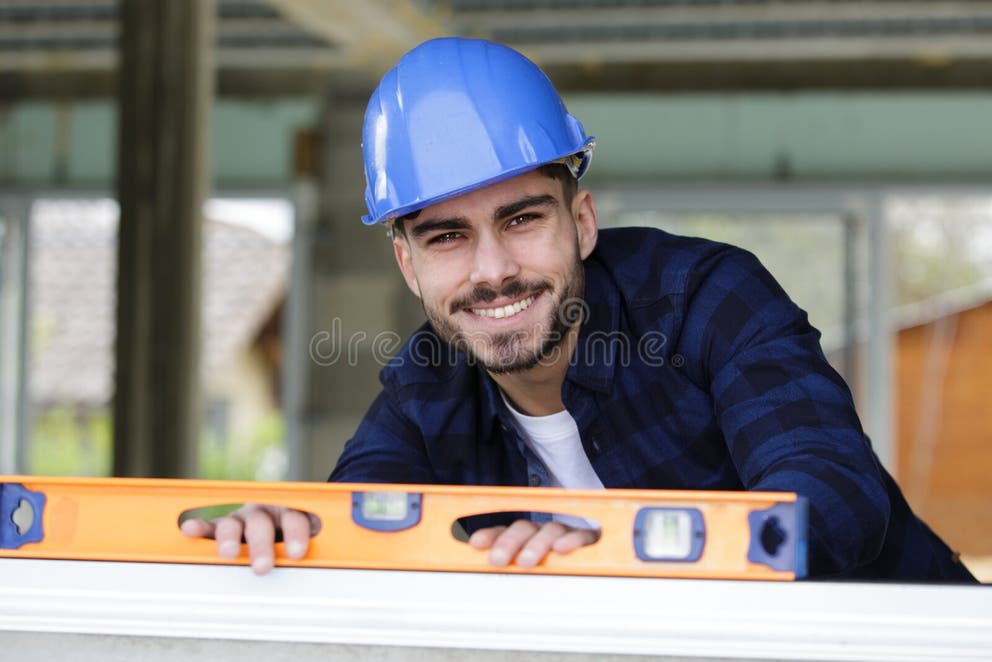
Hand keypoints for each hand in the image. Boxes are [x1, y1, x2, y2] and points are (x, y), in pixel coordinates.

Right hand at [179, 504, 318, 575]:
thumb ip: (316, 547)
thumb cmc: (299, 533)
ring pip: (234, 524)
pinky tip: (190, 530)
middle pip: (262, 524)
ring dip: (230, 538)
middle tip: (263, 566)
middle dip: (262, 546)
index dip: (296, 535)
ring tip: (229, 553)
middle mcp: (266, 511)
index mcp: (293, 511)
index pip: (296, 519)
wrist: (285, 513)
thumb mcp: (312, 538)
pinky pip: (210, 526)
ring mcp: (243, 518)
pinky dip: (200, 528)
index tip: (297, 553)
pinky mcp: (224, 526)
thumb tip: (337, 561)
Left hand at [467, 519, 599, 568]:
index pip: (506, 532)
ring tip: (526, 562)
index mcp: (528, 538)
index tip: (476, 544)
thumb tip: (488, 573)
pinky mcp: (592, 540)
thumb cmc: (561, 571)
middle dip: (509, 542)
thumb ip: (513, 572)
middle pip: (524, 528)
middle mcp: (545, 533)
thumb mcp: (534, 575)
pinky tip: (562, 550)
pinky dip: (571, 541)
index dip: (491, 536)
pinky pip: (582, 536)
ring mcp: (568, 534)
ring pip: (550, 530)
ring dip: (537, 544)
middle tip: (497, 560)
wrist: (605, 563)